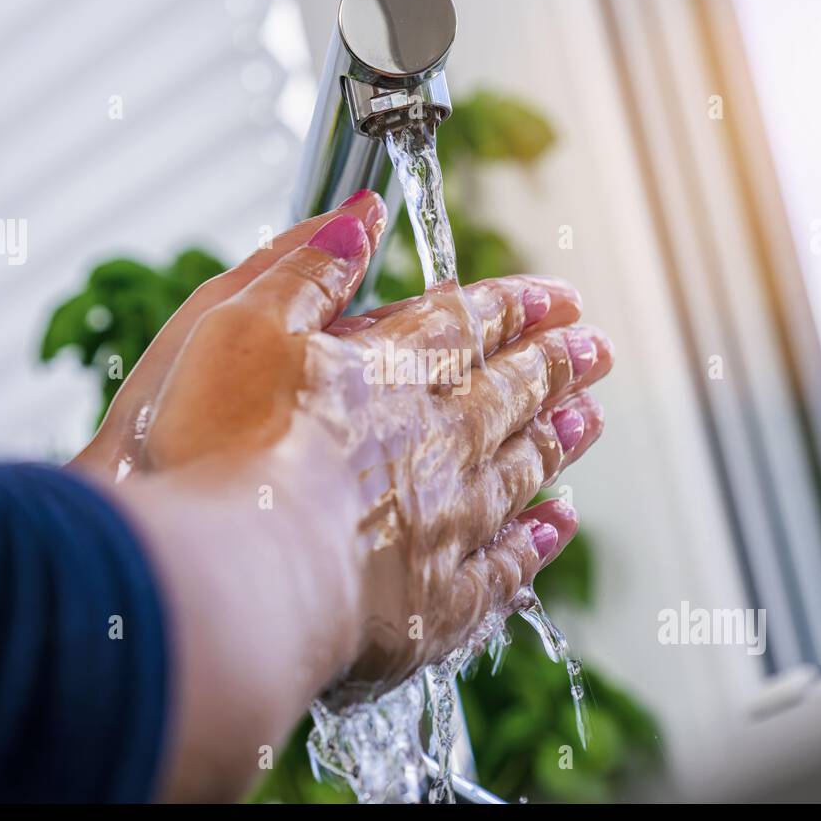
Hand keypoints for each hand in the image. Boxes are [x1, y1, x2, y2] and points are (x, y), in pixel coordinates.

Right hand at [97, 200, 611, 798]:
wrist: (239, 583)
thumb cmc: (222, 455)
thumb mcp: (241, 325)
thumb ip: (305, 268)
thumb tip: (364, 214)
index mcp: (388, 375)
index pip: (466, 326)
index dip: (515, 307)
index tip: (560, 299)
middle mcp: (432, 446)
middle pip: (509, 395)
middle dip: (555, 367)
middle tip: (598, 349)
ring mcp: (443, 529)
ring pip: (519, 470)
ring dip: (557, 440)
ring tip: (592, 418)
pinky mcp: (434, 607)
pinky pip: (504, 568)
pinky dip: (536, 543)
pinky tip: (557, 525)